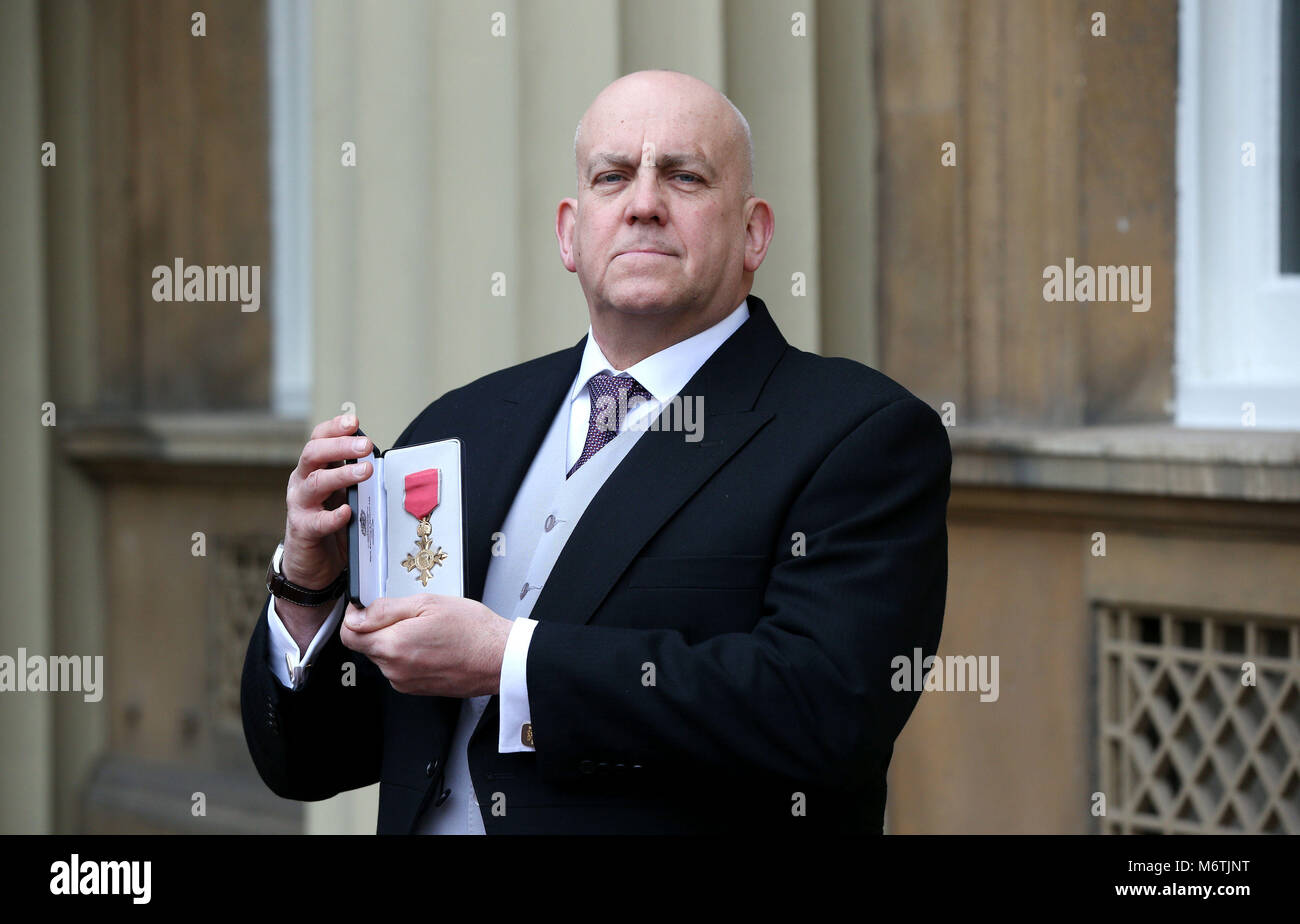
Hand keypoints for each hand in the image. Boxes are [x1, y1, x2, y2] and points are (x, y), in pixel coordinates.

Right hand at [282, 411, 373, 588]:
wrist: (310, 563)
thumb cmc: (330, 524)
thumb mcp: (344, 495)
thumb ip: (355, 478)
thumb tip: (382, 462)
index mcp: (313, 469)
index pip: (319, 439)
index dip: (334, 428)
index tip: (354, 421)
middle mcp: (302, 482)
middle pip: (314, 454)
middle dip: (340, 446)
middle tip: (366, 445)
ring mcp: (300, 505)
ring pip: (315, 483)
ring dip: (342, 475)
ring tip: (364, 471)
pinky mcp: (303, 530)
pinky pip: (317, 521)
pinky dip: (333, 516)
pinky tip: (347, 512)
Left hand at [340, 595, 513, 697]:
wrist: (499, 659)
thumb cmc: (473, 630)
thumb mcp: (428, 603)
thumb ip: (386, 609)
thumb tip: (359, 615)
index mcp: (394, 646)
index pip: (349, 635)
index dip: (355, 616)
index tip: (366, 607)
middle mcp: (395, 670)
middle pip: (366, 645)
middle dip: (379, 627)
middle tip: (409, 614)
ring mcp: (405, 682)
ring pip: (384, 656)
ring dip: (395, 641)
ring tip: (426, 629)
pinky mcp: (416, 689)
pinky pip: (399, 668)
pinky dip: (408, 655)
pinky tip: (431, 644)